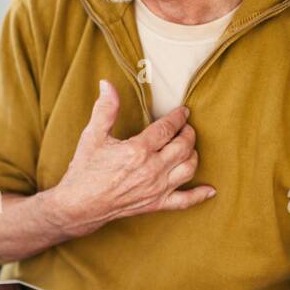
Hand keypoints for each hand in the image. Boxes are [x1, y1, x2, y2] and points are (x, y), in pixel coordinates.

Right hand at [48, 79, 215, 237]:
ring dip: (193, 154)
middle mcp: (152, 169)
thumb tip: (107, 84)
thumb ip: (105, 109)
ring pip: (189, 168)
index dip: (178, 117)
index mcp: (138, 150)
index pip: (167, 128)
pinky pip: (185, 201)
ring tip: (189, 146)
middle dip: (188, 133)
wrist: (80, 205)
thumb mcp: (92, 136)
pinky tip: (210, 189)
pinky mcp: (156, 204)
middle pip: (183, 146)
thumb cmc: (85, 170)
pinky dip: (200, 195)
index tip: (183, 111)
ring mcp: (157, 188)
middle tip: (186, 127)